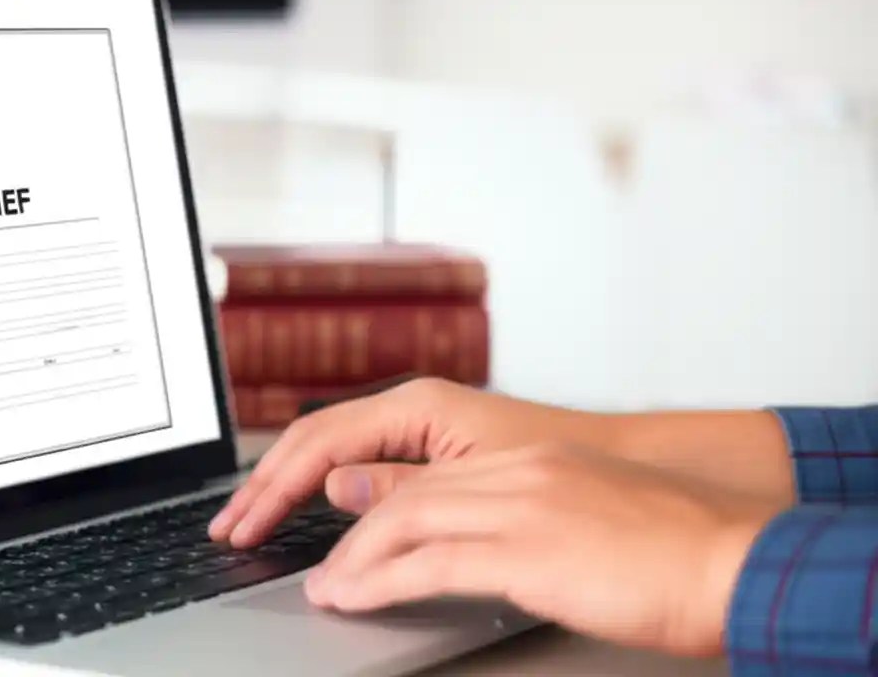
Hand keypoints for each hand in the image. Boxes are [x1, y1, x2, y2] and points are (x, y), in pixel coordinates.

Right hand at [210, 378, 609, 547]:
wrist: (641, 478)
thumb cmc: (576, 474)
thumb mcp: (482, 486)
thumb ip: (402, 487)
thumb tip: (332, 491)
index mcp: (422, 409)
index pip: (321, 443)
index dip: (275, 488)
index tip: (244, 527)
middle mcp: (418, 413)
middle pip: (317, 445)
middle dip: (267, 487)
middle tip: (228, 529)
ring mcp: (426, 433)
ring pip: (335, 456)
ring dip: (289, 489)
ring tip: (254, 521)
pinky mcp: (439, 457)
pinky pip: (364, 469)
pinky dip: (326, 493)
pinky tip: (312, 514)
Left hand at [304, 442, 777, 656]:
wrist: (738, 560)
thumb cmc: (679, 552)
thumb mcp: (589, 517)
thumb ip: (528, 513)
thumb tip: (480, 537)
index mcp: (534, 461)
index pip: (430, 476)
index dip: (377, 502)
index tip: (349, 530)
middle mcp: (519, 471)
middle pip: (405, 493)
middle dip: (349, 530)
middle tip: (324, 565)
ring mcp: (521, 505)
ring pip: (405, 521)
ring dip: (354, 559)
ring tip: (327, 590)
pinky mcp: (527, 550)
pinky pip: (429, 563)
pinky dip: (379, 582)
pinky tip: (354, 599)